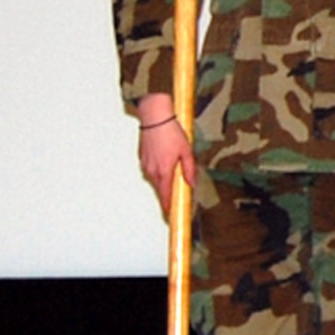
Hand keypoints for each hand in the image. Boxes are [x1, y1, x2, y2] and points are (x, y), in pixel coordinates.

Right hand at [135, 98, 195, 219]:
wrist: (155, 118)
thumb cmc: (171, 133)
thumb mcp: (186, 151)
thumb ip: (189, 169)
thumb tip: (191, 183)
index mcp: (163, 171)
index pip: (165, 195)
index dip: (168, 207)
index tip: (170, 215)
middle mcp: (152, 171)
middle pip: (160, 189)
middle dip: (168, 194)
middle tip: (176, 198)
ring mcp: (145, 165)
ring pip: (155, 179)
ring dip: (164, 181)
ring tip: (174, 174)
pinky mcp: (143, 159)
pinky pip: (151, 170)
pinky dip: (159, 171)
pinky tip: (166, 161)